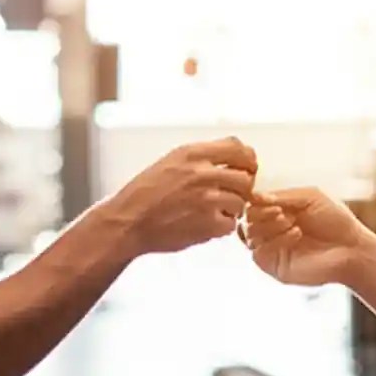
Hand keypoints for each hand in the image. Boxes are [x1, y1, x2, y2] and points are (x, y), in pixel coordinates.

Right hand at [104, 137, 257, 255]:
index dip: (248, 160)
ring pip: (241, 202)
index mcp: (193, 154)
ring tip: (212, 211)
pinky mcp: (208, 225)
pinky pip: (230, 225)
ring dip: (231, 209)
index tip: (246, 168)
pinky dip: (221, 227)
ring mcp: (207, 199)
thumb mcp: (171, 162)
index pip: (239, 148)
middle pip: (246, 177)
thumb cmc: (145, 193)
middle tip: (230, 195)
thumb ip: (201, 158)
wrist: (128, 221)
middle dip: (241, 188)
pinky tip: (204, 224)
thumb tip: (235, 157)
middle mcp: (202, 173)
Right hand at [240, 188, 366, 285]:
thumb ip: (283, 196)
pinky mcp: (274, 267)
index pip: (251, 205)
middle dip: (260, 213)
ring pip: (248, 235)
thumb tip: (254, 196)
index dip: (255, 200)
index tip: (271, 200)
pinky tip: (296, 234)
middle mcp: (270, 230)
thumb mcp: (310, 197)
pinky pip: (259, 253)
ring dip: (268, 225)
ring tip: (291, 221)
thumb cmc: (335, 220)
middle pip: (245, 220)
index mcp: (276, 212)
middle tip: (281, 212)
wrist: (352, 248)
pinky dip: (276, 240)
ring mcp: (271, 249)